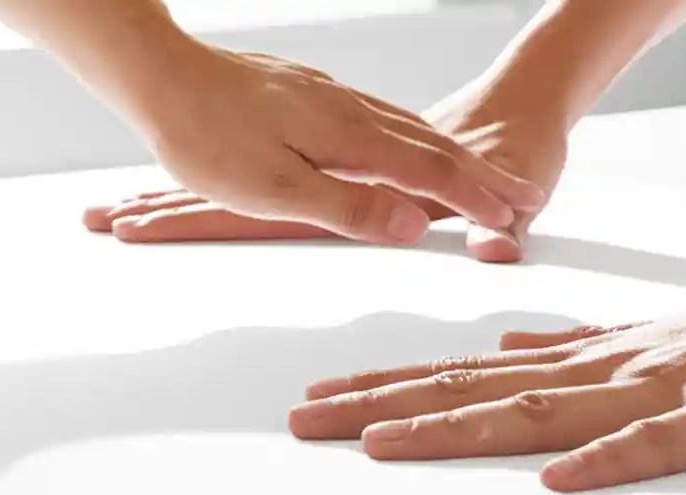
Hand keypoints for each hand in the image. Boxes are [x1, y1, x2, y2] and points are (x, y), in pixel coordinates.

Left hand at [83, 77, 568, 262]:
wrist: (162, 76)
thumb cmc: (207, 138)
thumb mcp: (274, 188)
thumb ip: (346, 206)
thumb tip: (413, 226)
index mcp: (349, 136)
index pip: (432, 171)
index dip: (476, 197)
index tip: (516, 216)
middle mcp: (348, 110)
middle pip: (432, 144)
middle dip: (479, 173)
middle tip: (523, 194)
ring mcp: (329, 98)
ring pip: (406, 127)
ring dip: (449, 154)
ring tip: (480, 173)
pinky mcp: (308, 94)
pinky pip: (377, 118)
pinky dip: (408, 138)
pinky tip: (402, 143)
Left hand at [287, 268, 685, 491]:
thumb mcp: (638, 341)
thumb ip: (567, 347)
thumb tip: (501, 348)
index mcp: (580, 359)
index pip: (463, 373)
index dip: (387, 386)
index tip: (321, 397)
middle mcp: (597, 370)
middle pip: (472, 390)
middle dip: (382, 405)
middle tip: (305, 420)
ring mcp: (655, 391)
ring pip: (539, 412)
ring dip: (455, 426)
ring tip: (379, 443)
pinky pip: (660, 444)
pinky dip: (608, 458)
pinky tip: (555, 479)